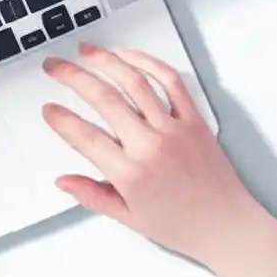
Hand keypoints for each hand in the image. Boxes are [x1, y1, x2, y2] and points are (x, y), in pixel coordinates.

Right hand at [41, 43, 265, 269]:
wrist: (227, 225)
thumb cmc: (181, 225)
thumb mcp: (129, 218)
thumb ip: (92, 195)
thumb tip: (63, 181)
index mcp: (131, 175)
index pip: (85, 136)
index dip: (61, 119)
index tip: (48, 108)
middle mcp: (151, 146)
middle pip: (103, 98)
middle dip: (72, 76)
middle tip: (55, 66)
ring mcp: (174, 129)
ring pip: (134, 82)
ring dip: (105, 60)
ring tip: (86, 51)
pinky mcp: (194, 119)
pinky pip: (170, 82)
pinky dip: (148, 63)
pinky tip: (128, 56)